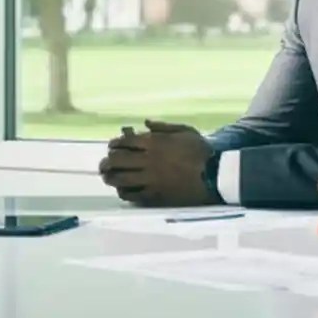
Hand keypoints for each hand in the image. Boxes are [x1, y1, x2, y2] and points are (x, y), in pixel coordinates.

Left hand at [98, 120, 219, 206]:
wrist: (214, 175)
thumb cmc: (201, 151)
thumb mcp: (185, 131)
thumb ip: (163, 126)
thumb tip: (144, 122)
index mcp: (154, 142)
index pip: (124, 142)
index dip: (114, 144)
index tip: (112, 147)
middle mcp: (147, 160)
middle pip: (117, 161)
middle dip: (107, 162)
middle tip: (104, 164)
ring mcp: (149, 179)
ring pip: (121, 179)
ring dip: (110, 177)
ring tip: (107, 177)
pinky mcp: (154, 195)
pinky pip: (132, 195)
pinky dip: (124, 192)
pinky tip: (122, 190)